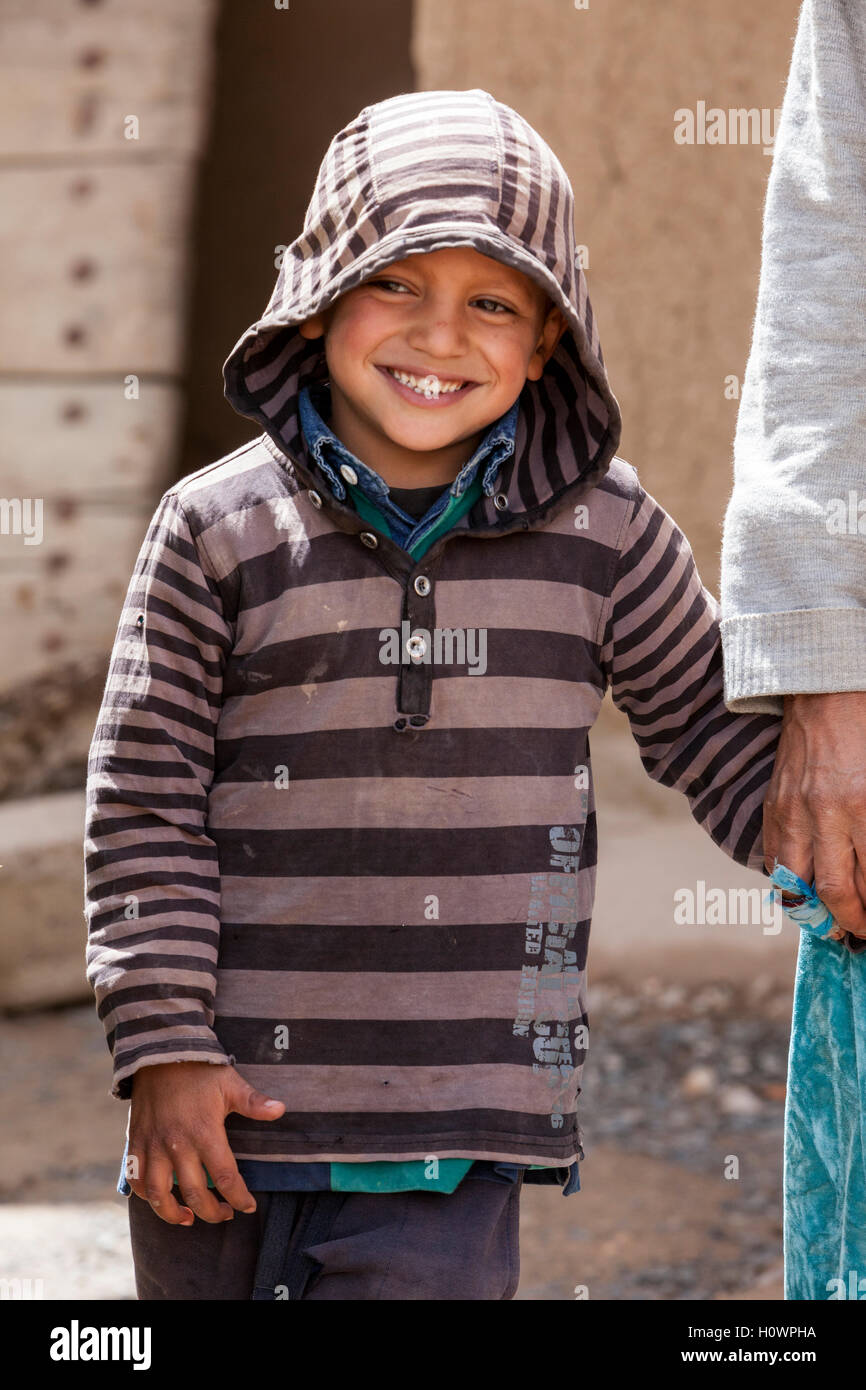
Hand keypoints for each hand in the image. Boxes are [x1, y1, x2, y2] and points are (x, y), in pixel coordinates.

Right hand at [126, 1061, 285, 1224]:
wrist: (160, 1053)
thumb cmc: (199, 1071)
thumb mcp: (230, 1083)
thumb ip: (254, 1102)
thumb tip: (281, 1110)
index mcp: (204, 1132)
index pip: (224, 1177)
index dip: (239, 1197)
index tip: (248, 1206)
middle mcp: (176, 1144)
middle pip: (194, 1194)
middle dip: (212, 1212)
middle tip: (225, 1214)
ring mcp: (153, 1145)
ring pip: (158, 1195)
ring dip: (173, 1214)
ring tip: (189, 1218)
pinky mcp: (136, 1142)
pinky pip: (135, 1179)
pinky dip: (145, 1196)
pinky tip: (160, 1199)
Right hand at [763, 692, 865, 938]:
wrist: (827, 691)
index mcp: (865, 805)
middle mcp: (828, 814)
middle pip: (838, 892)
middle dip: (852, 921)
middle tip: (861, 932)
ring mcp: (794, 810)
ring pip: (798, 884)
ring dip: (816, 912)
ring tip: (830, 921)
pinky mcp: (774, 804)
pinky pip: (775, 858)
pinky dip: (788, 882)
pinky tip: (804, 889)